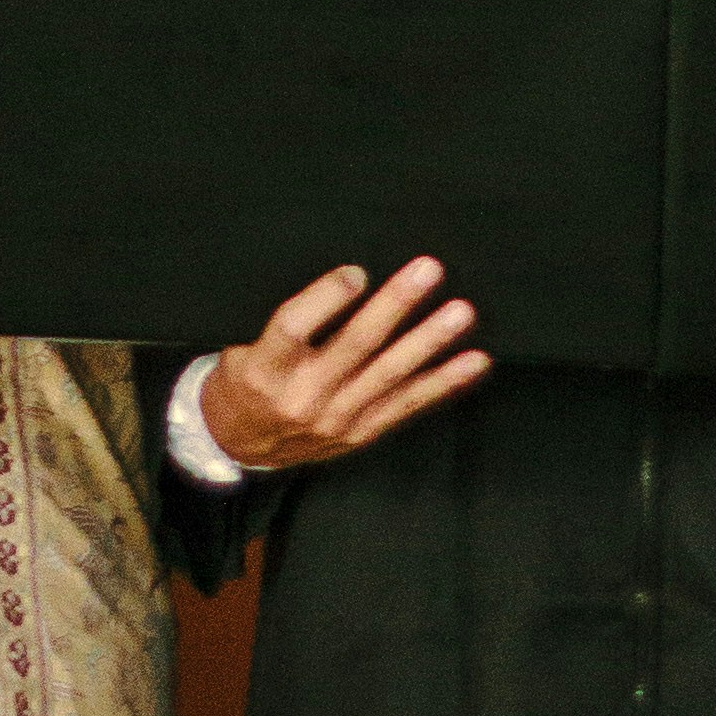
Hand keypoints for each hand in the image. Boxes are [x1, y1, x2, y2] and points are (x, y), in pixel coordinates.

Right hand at [203, 256, 491, 472]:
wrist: (242, 445)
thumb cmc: (247, 378)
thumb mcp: (245, 345)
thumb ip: (290, 320)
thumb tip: (350, 272)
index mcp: (266, 367)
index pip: (295, 327)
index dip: (326, 298)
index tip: (358, 271)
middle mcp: (302, 395)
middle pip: (355, 345)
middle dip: (396, 305)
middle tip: (428, 270)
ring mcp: (336, 418)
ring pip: (389, 375)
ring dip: (429, 340)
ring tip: (461, 312)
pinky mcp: (361, 433)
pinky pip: (408, 405)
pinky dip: (444, 382)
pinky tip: (474, 360)